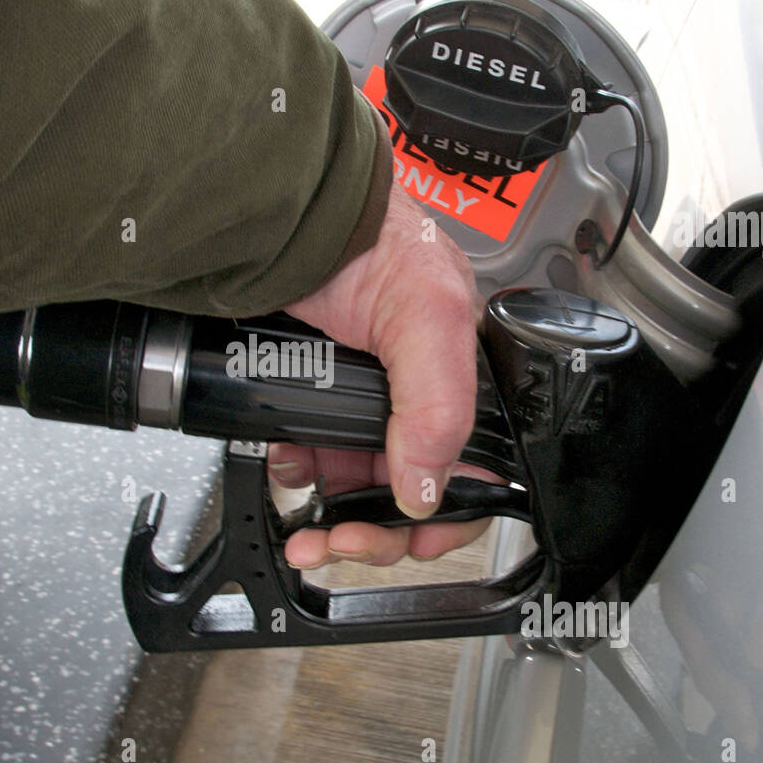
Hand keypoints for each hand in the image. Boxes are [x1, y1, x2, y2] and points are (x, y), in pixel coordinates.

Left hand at [277, 183, 496, 568]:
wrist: (291, 220)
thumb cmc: (374, 240)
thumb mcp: (427, 315)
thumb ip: (438, 405)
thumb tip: (426, 489)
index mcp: (461, 386)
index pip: (474, 476)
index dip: (447, 520)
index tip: (412, 543)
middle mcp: (415, 401)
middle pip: (410, 496)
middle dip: (378, 533)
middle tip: (345, 543)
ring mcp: (363, 404)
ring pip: (358, 488)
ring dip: (335, 518)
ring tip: (310, 528)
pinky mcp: (317, 399)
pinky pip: (313, 460)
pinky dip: (300, 476)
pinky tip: (289, 468)